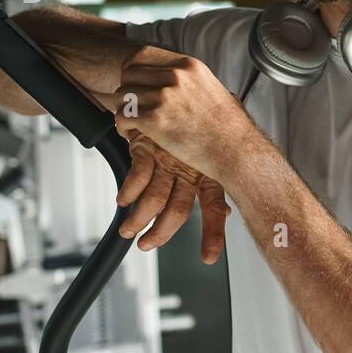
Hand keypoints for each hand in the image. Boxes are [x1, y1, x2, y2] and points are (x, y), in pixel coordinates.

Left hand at [112, 55, 250, 181]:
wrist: (236, 150)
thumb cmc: (229, 127)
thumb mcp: (212, 88)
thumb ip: (190, 79)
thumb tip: (177, 80)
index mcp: (188, 66)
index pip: (142, 54)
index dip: (131, 70)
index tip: (133, 83)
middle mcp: (176, 76)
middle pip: (128, 75)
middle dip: (126, 92)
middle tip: (132, 107)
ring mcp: (165, 97)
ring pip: (122, 96)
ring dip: (124, 110)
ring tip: (133, 124)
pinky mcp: (155, 119)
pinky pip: (122, 116)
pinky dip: (122, 126)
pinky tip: (131, 134)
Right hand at [117, 130, 229, 263]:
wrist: (167, 95)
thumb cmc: (189, 130)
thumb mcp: (207, 157)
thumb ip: (214, 187)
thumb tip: (228, 213)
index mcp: (209, 173)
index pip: (214, 208)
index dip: (213, 234)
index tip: (207, 257)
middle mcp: (190, 168)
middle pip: (178, 210)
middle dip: (162, 233)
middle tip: (147, 245)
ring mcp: (168, 159)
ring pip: (154, 198)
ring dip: (138, 219)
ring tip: (128, 231)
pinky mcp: (147, 148)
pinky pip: (136, 176)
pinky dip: (127, 193)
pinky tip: (123, 202)